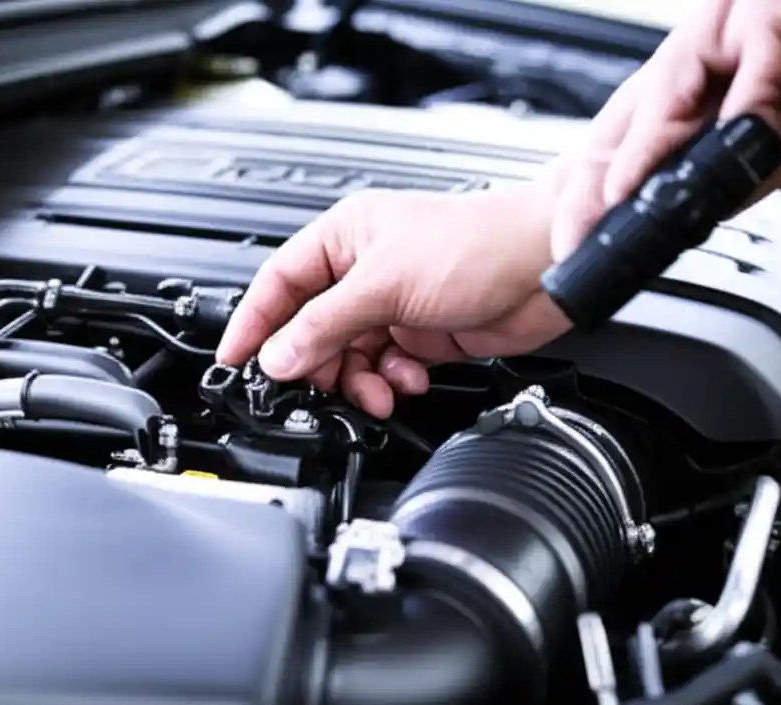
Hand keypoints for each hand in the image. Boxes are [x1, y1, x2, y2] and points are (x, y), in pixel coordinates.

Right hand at [215, 185, 570, 418]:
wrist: (544, 268)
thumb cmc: (477, 245)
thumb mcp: (384, 285)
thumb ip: (324, 325)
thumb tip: (278, 356)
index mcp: (345, 238)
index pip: (279, 284)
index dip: (254, 323)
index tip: (236, 360)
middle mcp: (364, 270)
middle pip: (311, 330)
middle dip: (316, 363)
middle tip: (318, 386)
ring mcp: (393, 305)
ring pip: (347, 356)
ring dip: (357, 380)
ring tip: (376, 390)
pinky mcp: (421, 335)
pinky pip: (383, 370)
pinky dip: (390, 382)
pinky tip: (408, 378)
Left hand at [551, 0, 780, 257]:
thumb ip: (759, 157)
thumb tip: (710, 205)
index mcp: (718, 59)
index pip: (643, 126)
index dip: (607, 179)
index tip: (583, 237)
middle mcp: (715, 34)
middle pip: (636, 112)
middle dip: (598, 179)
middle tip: (577, 237)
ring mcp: (737, 15)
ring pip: (670, 91)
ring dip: (641, 156)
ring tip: (620, 206)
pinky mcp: (772, 6)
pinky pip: (746, 68)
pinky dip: (728, 120)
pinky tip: (709, 164)